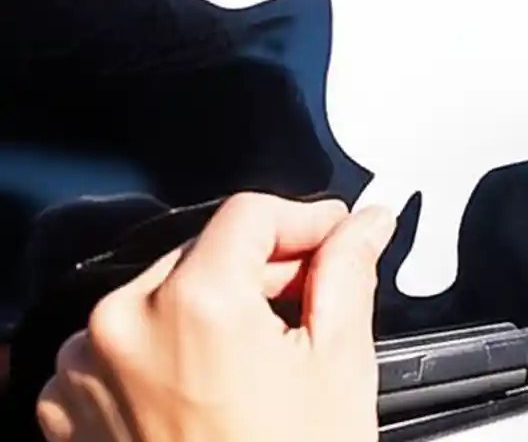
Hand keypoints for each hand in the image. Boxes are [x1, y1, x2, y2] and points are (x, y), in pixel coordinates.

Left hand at [35, 193, 395, 441]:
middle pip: (203, 253)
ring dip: (210, 309)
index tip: (332, 235)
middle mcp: (123, 326)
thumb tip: (364, 226)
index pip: (250, 214)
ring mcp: (86, 370)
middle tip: (311, 301)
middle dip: (261, 269)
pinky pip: (119, 346)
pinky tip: (212, 387)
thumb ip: (347, 273)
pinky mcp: (67, 408)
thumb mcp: (339, 365)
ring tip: (259, 359)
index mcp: (197, 304)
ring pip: (159, 297)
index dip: (305, 219)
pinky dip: (164, 351)